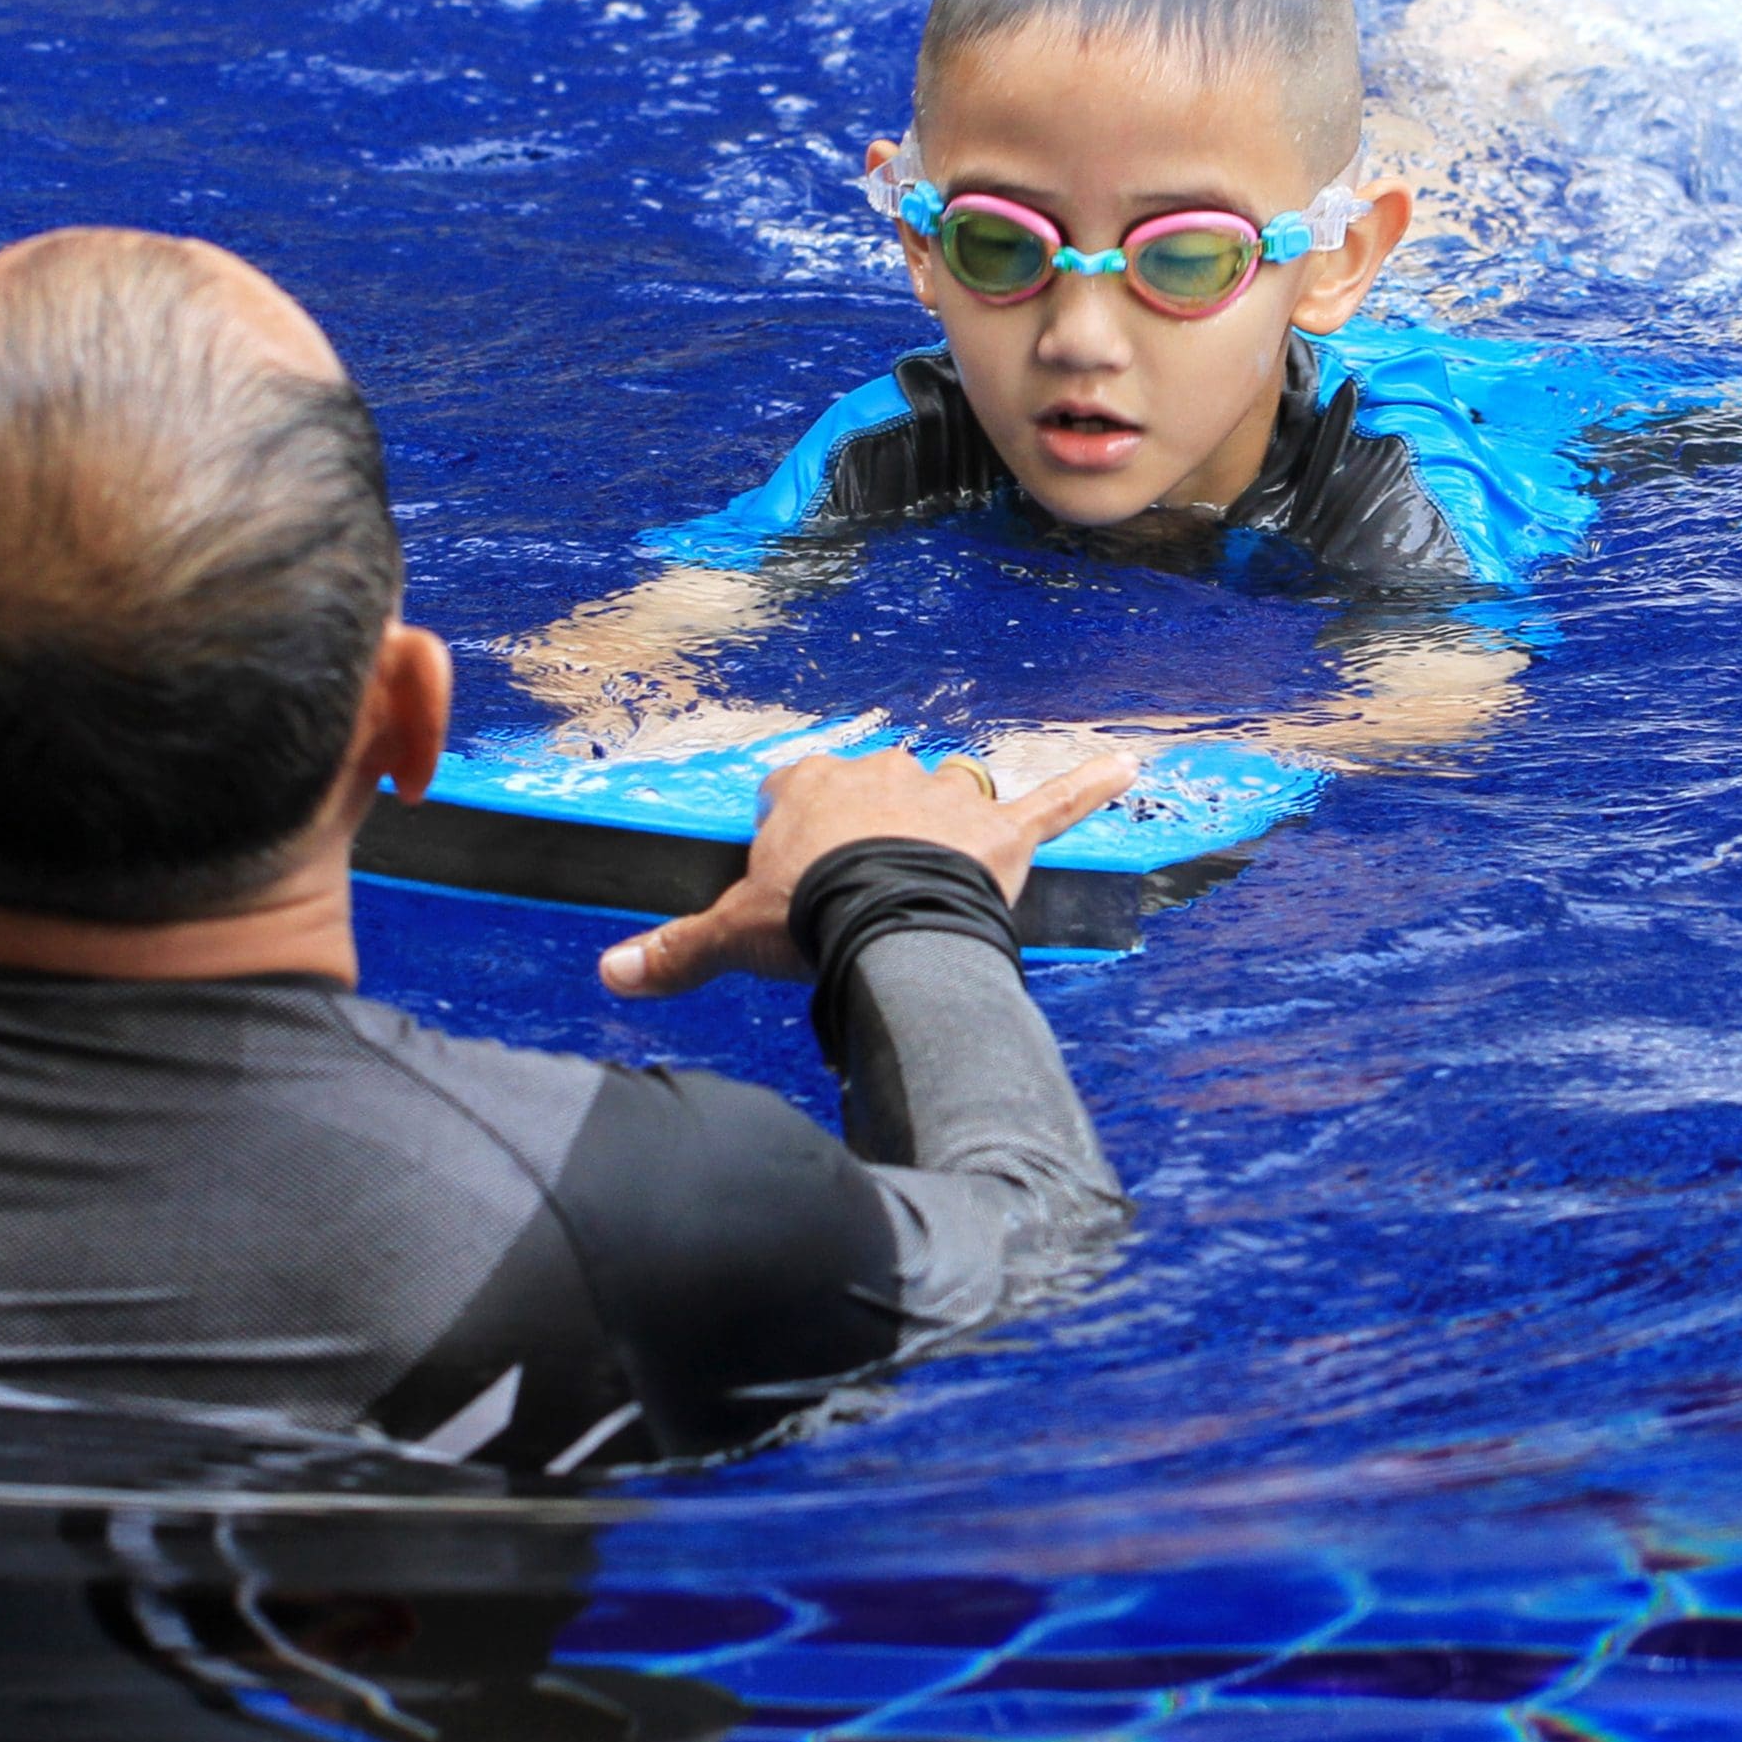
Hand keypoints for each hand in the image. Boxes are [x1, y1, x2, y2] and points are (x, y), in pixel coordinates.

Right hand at [596, 741, 1137, 998]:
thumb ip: (675, 951)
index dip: (796, 824)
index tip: (791, 858)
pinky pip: (1055, 801)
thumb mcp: (731, 933)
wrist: (879, 918)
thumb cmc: (802, 915)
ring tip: (952, 857)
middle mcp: (879, 774)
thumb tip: (609, 976)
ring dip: (952, 817)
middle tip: (863, 876)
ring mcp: (944, 798)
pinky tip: (1131, 765)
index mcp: (811, 788)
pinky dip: (1094, 784)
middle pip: (876, 786)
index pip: (797, 788)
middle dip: (873, 822)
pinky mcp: (1003, 831)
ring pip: (951, 792)